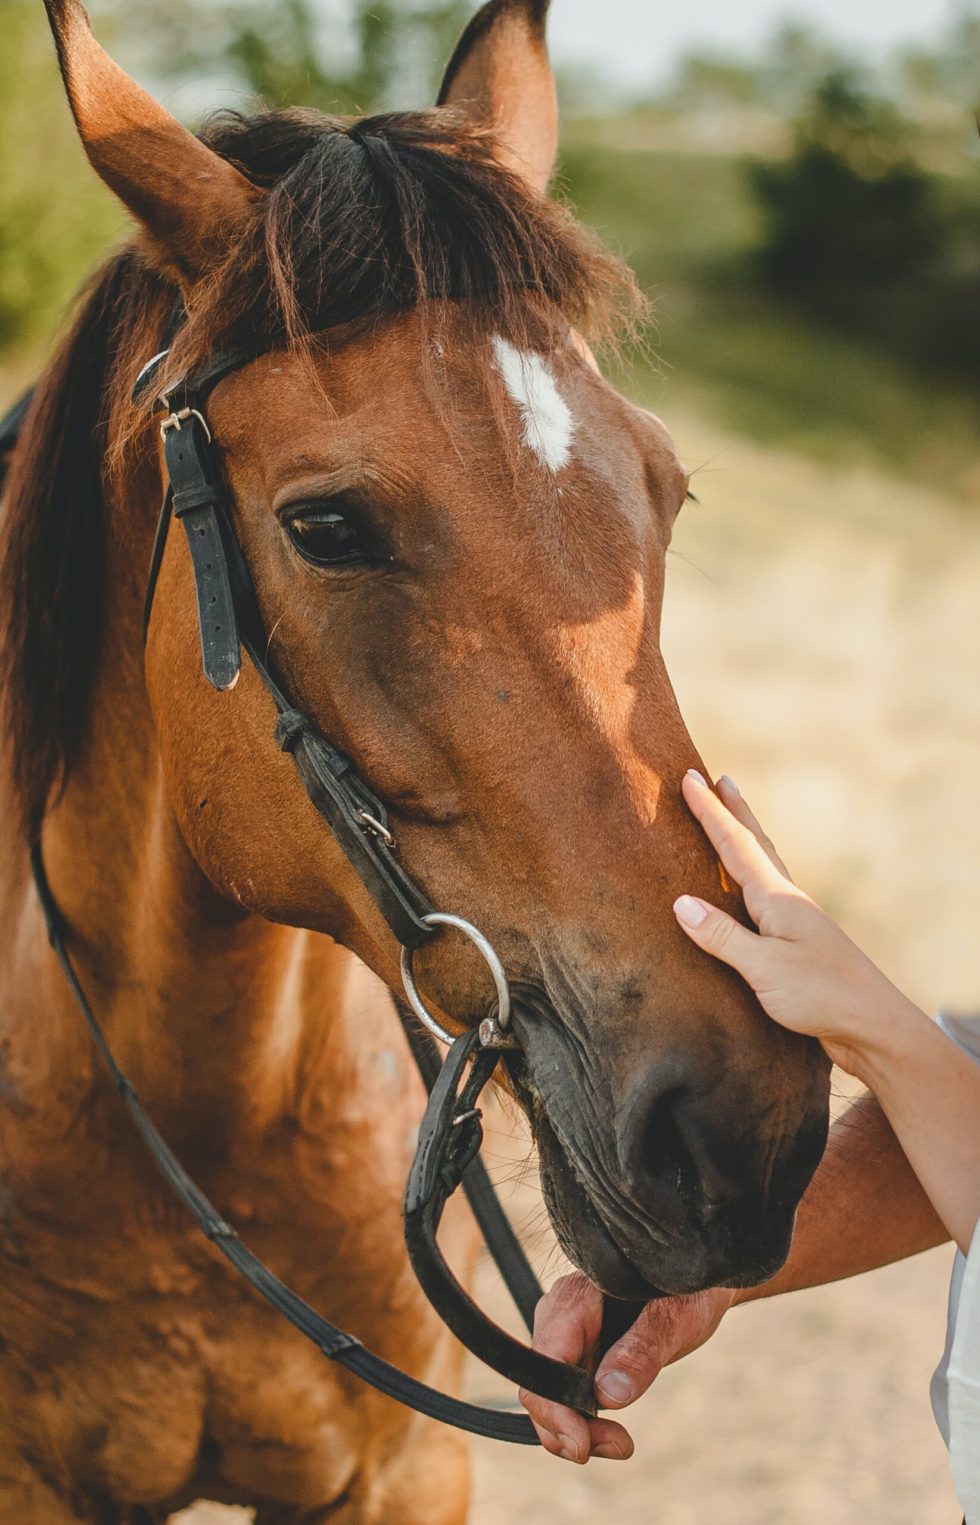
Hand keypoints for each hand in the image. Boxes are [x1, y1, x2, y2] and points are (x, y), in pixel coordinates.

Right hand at [519, 1273, 734, 1461]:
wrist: (693, 1288)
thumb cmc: (687, 1293)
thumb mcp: (675, 1319)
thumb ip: (641, 1352)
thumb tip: (606, 1395)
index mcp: (575, 1298)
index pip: (545, 1364)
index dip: (557, 1410)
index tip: (584, 1444)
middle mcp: (558, 1315)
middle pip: (541, 1388)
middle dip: (570, 1429)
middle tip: (620, 1447)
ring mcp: (563, 1336)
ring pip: (548, 1399)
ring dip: (576, 1432)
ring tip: (620, 1445)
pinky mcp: (574, 1354)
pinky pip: (563, 1398)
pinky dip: (580, 1424)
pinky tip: (610, 1436)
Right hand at [673, 771, 920, 1075]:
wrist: (874, 1028)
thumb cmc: (822, 997)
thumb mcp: (765, 969)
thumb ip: (723, 936)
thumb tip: (680, 903)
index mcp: (777, 900)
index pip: (735, 846)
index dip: (710, 812)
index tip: (691, 778)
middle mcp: (788, 903)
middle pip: (756, 846)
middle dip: (734, 813)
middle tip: (719, 780)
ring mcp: (797, 924)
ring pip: (764, 869)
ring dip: (745, 841)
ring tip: (732, 821)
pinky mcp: (799, 947)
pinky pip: (766, 898)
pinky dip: (751, 879)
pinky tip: (749, 892)